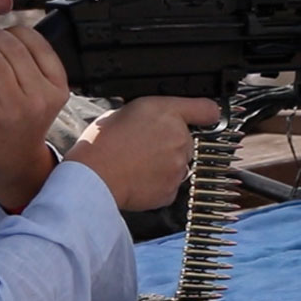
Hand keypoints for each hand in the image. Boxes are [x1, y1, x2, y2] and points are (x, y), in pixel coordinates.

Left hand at [0, 26, 69, 211]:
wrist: (15, 163)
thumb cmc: (25, 124)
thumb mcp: (45, 97)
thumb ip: (37, 69)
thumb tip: (7, 33)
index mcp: (57, 87)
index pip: (36, 43)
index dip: (15, 31)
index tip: (3, 35)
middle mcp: (40, 97)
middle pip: (13, 48)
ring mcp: (15, 108)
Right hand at [63, 96, 221, 211]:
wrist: (93, 178)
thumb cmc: (101, 145)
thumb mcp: (122, 111)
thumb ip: (149, 113)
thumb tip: (153, 120)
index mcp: (167, 113)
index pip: (206, 109)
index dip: (205, 114)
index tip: (207, 118)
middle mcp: (179, 138)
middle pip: (187, 141)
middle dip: (171, 144)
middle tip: (143, 147)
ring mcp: (179, 166)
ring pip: (179, 164)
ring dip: (164, 165)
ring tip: (136, 164)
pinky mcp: (172, 190)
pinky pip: (170, 185)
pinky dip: (157, 184)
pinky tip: (138, 178)